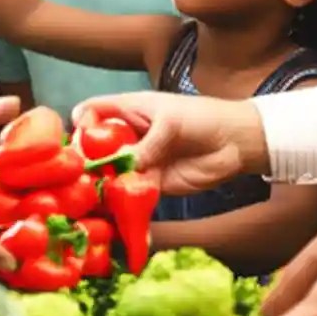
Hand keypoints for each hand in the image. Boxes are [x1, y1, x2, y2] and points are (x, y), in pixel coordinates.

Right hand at [73, 91, 268, 194]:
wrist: (237, 142)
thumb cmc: (203, 118)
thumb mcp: (170, 122)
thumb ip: (145, 144)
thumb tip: (122, 164)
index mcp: (129, 109)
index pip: (93, 111)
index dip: (82, 123)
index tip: (79, 139)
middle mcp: (129, 135)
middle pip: (95, 146)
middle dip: (86, 159)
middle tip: (80, 174)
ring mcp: (138, 160)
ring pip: (110, 172)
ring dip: (102, 183)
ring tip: (94, 193)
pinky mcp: (151, 183)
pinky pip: (130, 192)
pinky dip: (122, 200)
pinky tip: (115, 206)